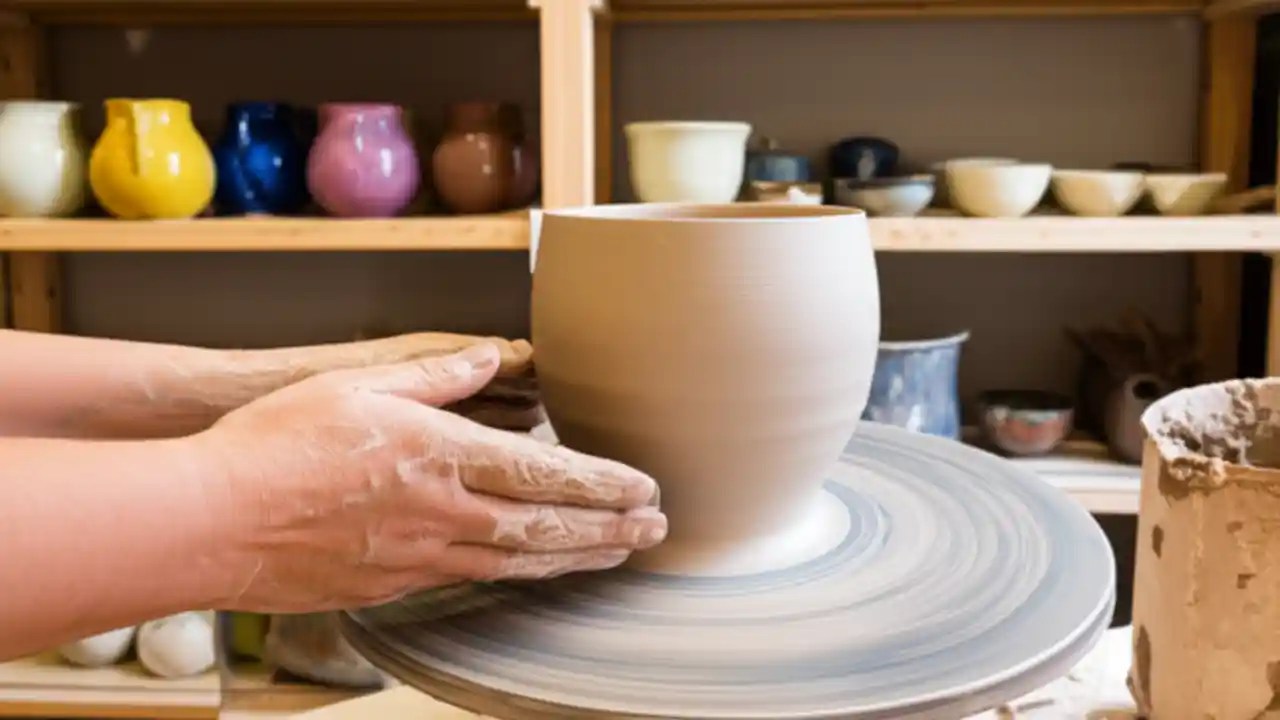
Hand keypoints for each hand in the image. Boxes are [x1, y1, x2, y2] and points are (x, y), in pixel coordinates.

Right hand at [196, 344, 664, 611]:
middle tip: (656, 528)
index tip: (646, 488)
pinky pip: (472, 580)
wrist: (210, 521)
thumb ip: (434, 374)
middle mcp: (441, 510)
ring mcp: (419, 555)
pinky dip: (518, 575)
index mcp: (438, 452)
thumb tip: (489, 355)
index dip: (603, 483)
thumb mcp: (357, 384)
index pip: (544, 474)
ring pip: (519, 563)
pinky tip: (536, 572)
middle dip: (611, 527)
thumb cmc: (272, 446)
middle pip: (546, 527)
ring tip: (619, 553)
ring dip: (577, 557)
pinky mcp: (392, 585)